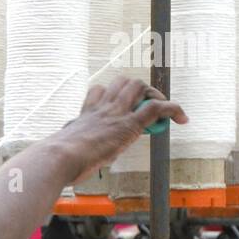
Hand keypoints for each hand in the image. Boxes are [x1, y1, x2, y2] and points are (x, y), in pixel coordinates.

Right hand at [52, 78, 186, 183]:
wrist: (60, 157)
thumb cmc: (57, 156)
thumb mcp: (62, 143)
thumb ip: (68, 136)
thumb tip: (62, 138)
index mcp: (86, 113)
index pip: (100, 91)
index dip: (114, 95)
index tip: (119, 108)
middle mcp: (102, 108)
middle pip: (124, 82)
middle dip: (139, 91)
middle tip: (145, 108)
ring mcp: (116, 114)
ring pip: (140, 87)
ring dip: (154, 95)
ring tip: (160, 111)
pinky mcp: (129, 125)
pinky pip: (156, 108)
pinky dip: (173, 109)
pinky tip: (181, 118)